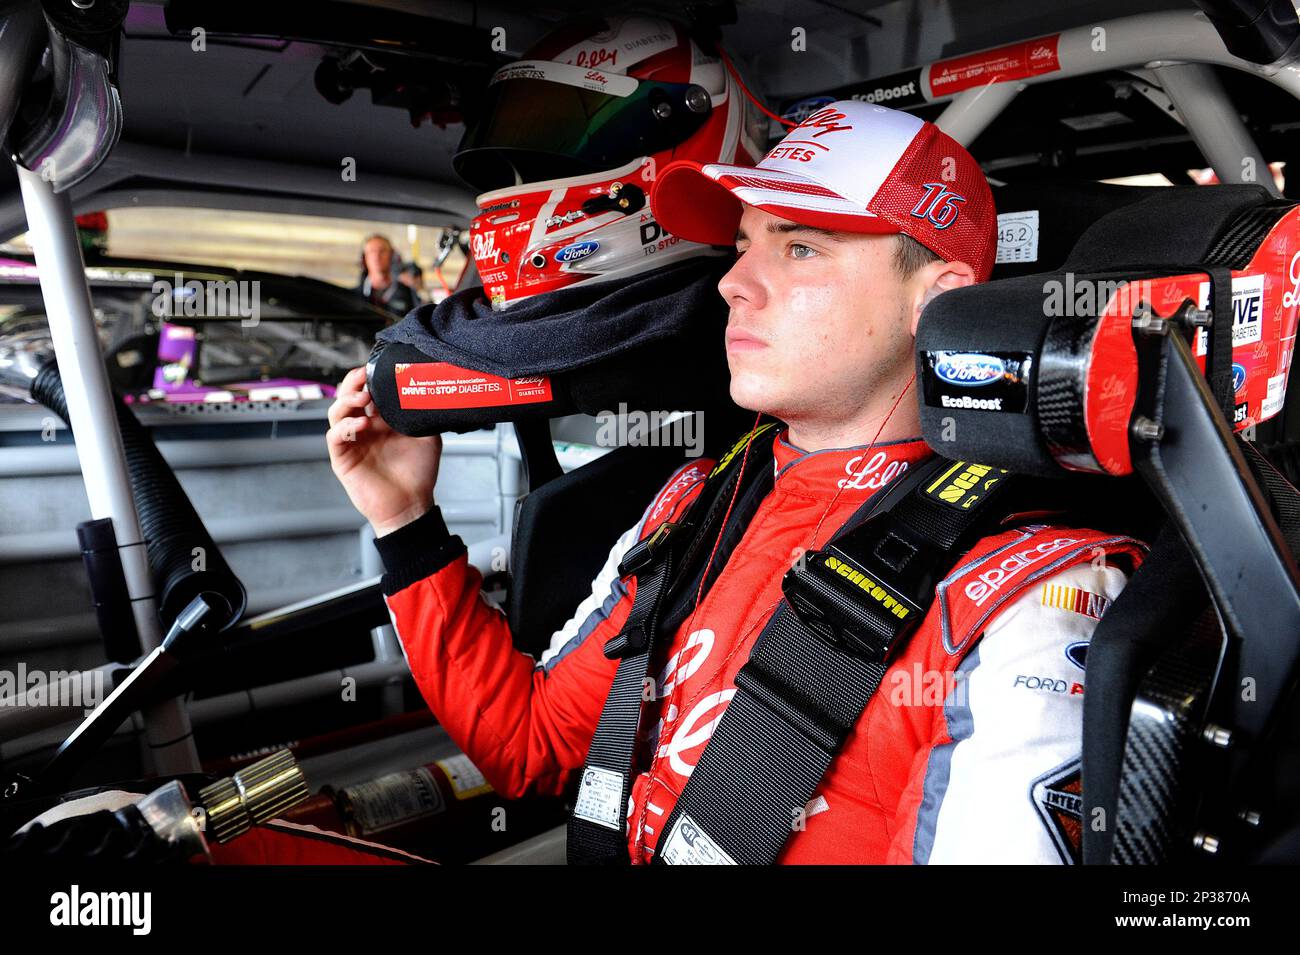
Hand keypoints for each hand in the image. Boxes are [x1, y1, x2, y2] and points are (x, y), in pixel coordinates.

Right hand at [327, 366, 441, 536]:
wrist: (411, 504)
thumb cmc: (418, 474)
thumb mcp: (428, 438)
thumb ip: (425, 416)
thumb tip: (431, 393)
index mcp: (381, 420)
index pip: (367, 392)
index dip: (367, 378)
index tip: (376, 368)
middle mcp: (364, 428)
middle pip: (347, 397)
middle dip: (352, 383)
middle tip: (363, 376)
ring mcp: (352, 442)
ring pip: (336, 413)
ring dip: (346, 401)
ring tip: (363, 397)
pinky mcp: (342, 459)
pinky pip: (335, 437)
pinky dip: (345, 426)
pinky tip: (361, 423)